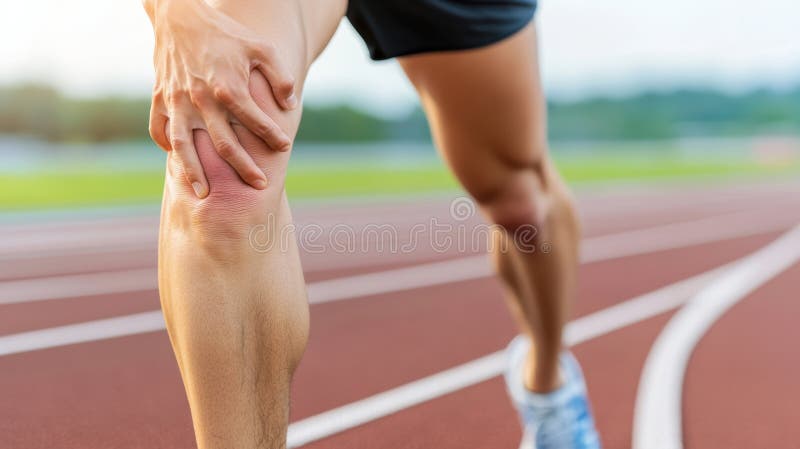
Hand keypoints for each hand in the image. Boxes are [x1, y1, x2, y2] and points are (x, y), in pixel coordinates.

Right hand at [144, 0, 296, 197]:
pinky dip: (168, 148)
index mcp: (228, 87)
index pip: (255, 122)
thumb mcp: (261, 48)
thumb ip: (280, 77)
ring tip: (205, 194)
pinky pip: (160, 130)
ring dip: (195, 172)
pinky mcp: (159, 98)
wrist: (180, 17)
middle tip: (260, 185)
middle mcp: (201, 100)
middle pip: (224, 145)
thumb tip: (289, 105)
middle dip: (244, 167)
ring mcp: (177, 102)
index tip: (284, 147)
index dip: (272, 136)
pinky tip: (179, 161)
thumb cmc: (226, 34)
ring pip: (185, 147)